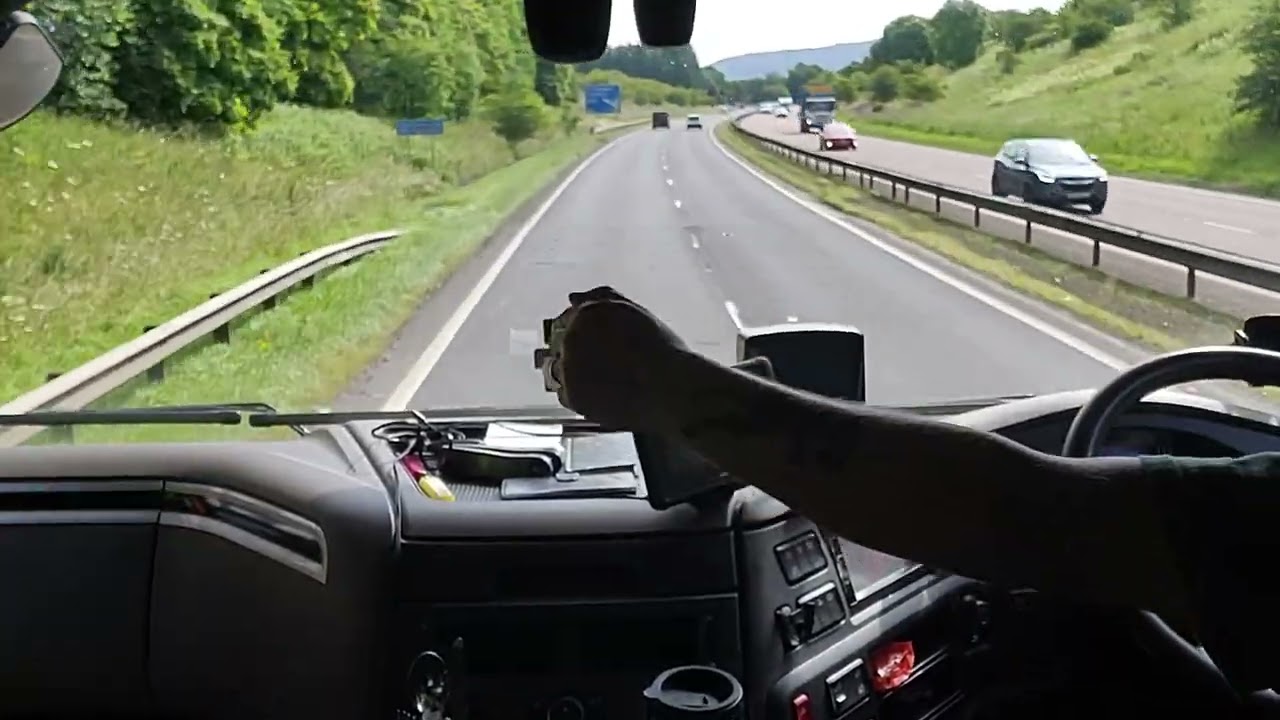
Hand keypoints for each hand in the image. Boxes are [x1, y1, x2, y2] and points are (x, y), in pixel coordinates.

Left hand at [544, 286, 688, 429]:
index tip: (596, 344)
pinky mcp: (572, 395)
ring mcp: (568, 367)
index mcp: (586, 312)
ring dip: (577, 373)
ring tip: (610, 381)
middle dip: (580, 353)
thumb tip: (573, 298)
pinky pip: (566, 395)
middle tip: (610, 365)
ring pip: (560, 369)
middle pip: (563, 344)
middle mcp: (571, 336)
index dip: (582, 332)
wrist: (670, 388)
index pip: (568, 319)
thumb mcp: (632, 312)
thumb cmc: (661, 351)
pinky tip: (605, 395)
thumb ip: (601, 298)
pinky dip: (580, 395)